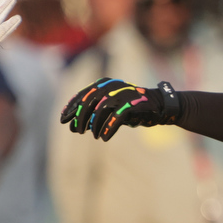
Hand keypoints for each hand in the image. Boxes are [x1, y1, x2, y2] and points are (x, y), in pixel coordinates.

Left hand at [61, 78, 182, 139]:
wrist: (159, 106)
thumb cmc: (132, 109)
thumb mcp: (111, 111)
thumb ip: (94, 115)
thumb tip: (74, 126)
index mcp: (105, 84)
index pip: (83, 94)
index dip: (71, 107)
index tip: (63, 119)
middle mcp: (112, 86)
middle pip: (90, 100)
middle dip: (80, 116)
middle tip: (76, 130)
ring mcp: (123, 93)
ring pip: (101, 108)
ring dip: (95, 124)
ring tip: (95, 136)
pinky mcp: (133, 103)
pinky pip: (117, 116)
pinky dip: (109, 128)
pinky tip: (104, 138)